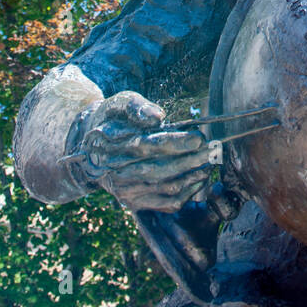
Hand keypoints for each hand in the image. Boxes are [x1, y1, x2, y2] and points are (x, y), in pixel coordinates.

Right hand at [71, 91, 211, 213]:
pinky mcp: (134, 202)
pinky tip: (200, 178)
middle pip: (159, 169)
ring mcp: (125, 189)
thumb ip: (137, 107)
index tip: (198, 138)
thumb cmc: (114, 119)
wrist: (93, 148)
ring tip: (210, 162)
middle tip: (212, 149)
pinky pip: (166, 203)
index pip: (147, 145)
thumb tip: (157, 117)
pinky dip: (187, 193)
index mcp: (112, 143)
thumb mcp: (120, 103)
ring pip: (165, 187)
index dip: (175, 143)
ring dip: (192, 176)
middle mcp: (116, 170)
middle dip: (190, 160)